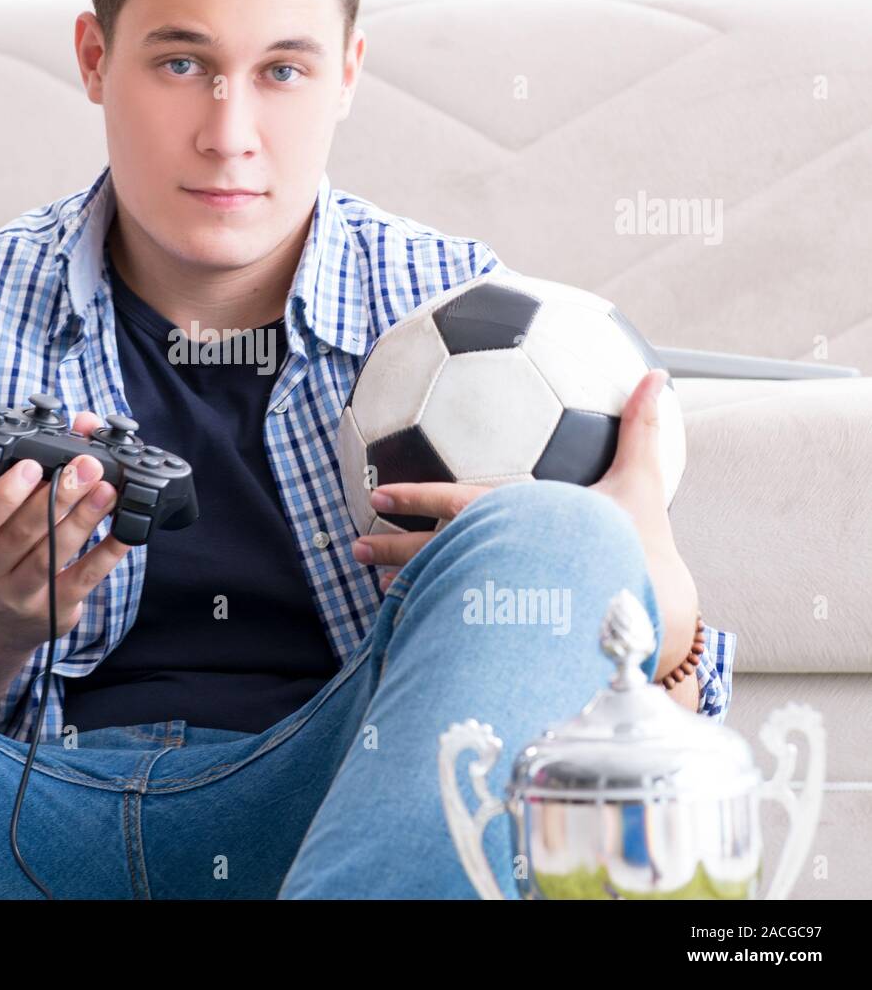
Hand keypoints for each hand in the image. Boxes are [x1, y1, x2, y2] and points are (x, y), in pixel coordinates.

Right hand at [0, 409, 132, 653]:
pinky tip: (124, 530)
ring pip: (51, 556)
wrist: (4, 617)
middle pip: (21, 534)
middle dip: (58, 496)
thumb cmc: (5, 547)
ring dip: (83, 519)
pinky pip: (82, 579)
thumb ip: (37, 465)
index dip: (3, 494)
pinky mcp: (52, 611)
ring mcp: (17, 597)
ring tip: (107, 490)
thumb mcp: (2, 513)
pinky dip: (106, 553)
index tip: (33, 466)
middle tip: (87, 466)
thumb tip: (85, 423)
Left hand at [349, 369, 698, 681]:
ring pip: (440, 591)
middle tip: (356, 547)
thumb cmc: (643, 548)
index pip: (451, 502)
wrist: (658, 619)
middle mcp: (498, 559)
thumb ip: (641, 428)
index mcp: (516, 520)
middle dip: (392, 549)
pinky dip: (432, 626)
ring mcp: (498, 602)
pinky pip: (459, 629)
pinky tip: (414, 634)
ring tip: (381, 591)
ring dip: (408, 589)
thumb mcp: (641, 483)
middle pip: (433, 552)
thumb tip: (656, 377)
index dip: (412, 495)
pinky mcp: (507, 636)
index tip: (377, 493)